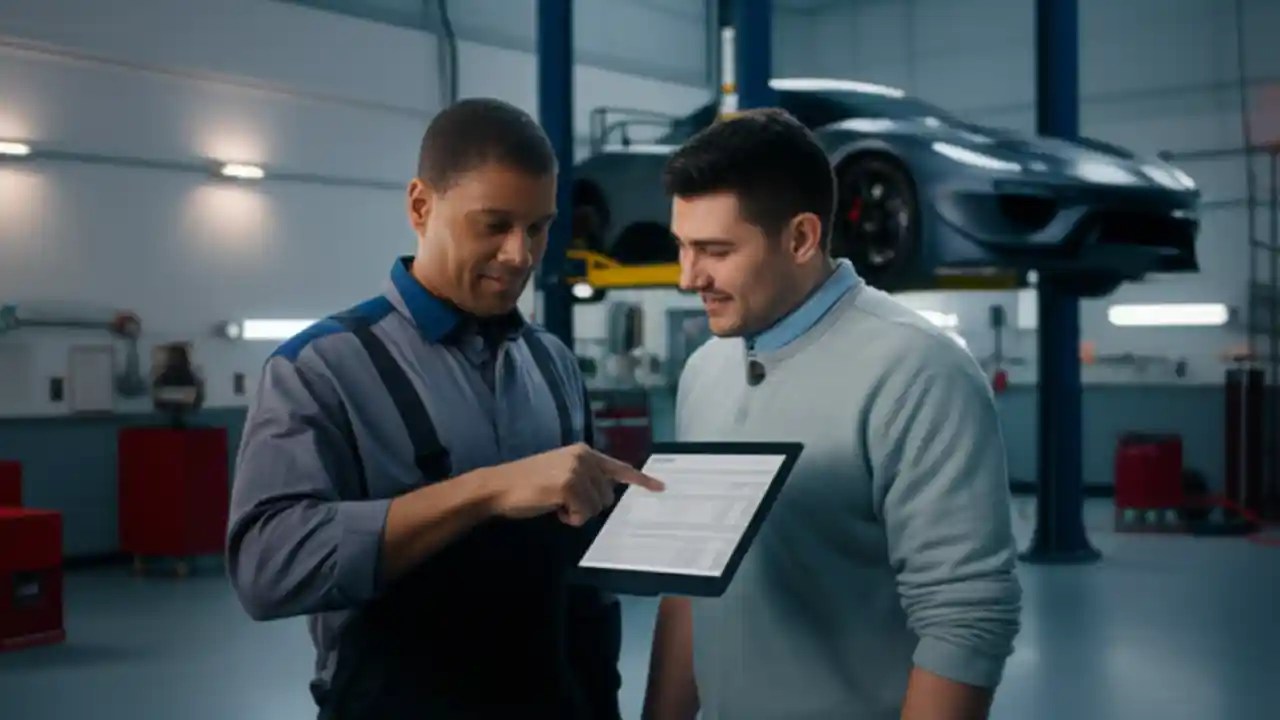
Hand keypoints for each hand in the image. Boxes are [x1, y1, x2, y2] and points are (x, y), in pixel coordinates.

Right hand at [487, 443, 664, 525]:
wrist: (499, 486)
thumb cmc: (528, 484)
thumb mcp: (560, 473)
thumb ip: (584, 478)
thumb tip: (604, 495)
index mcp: (583, 452)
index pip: (619, 467)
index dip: (640, 480)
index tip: (660, 487)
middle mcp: (584, 457)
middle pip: (607, 496)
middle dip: (589, 505)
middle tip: (563, 502)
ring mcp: (577, 470)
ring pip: (597, 507)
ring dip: (578, 512)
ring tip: (555, 503)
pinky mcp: (568, 485)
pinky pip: (583, 513)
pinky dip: (570, 518)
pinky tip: (553, 508)